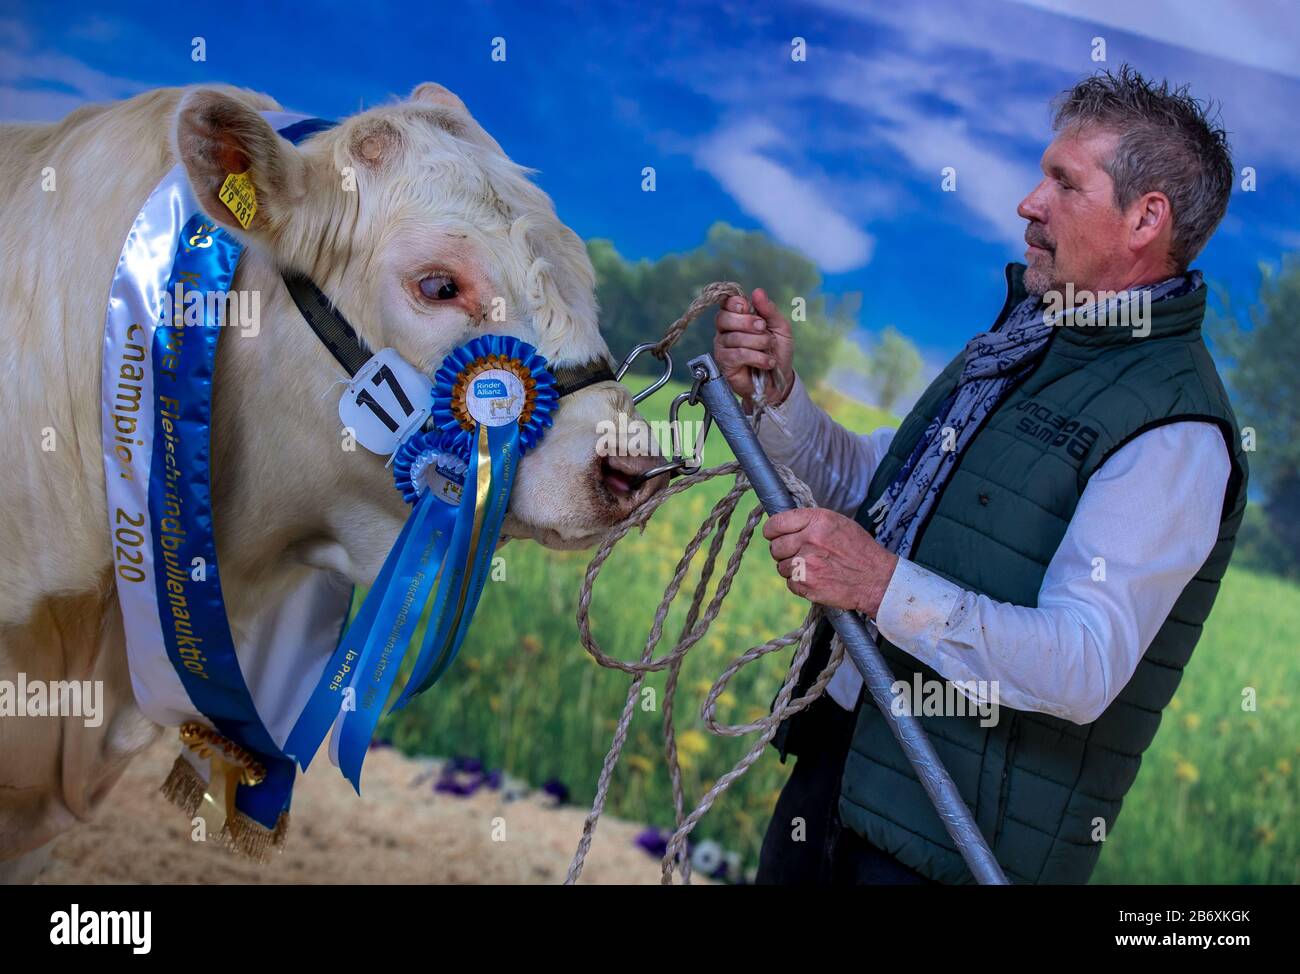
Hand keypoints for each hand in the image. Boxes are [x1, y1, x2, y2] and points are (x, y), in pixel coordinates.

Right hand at [713, 287, 795, 408]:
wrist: (780, 381)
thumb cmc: (777, 352)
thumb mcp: (780, 328)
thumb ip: (769, 310)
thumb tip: (757, 291)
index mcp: (737, 318)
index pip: (727, 304)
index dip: (735, 303)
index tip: (747, 307)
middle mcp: (726, 331)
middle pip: (724, 318)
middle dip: (747, 322)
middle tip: (763, 329)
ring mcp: (723, 348)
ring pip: (735, 337)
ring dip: (758, 343)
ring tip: (769, 350)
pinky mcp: (725, 364)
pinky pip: (737, 354)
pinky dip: (756, 357)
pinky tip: (767, 362)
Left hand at [762, 507, 898, 617]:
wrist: (876, 578)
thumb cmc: (858, 549)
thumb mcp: (837, 523)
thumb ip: (810, 522)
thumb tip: (782, 525)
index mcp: (817, 521)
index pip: (776, 523)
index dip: (772, 531)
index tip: (773, 535)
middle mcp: (809, 540)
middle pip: (775, 547)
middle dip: (782, 551)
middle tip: (796, 554)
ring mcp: (806, 564)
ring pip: (781, 566)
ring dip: (791, 568)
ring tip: (811, 567)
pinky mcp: (807, 585)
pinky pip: (789, 583)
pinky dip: (799, 583)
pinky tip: (816, 579)